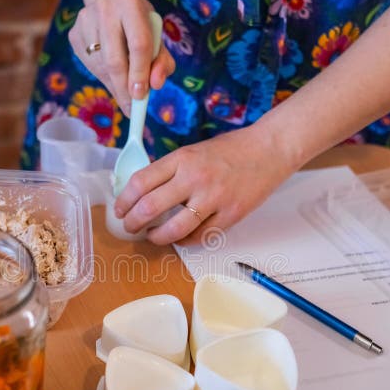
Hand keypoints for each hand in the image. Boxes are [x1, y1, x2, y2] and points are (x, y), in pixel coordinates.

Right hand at [69, 0, 174, 114]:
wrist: (112, 2)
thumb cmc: (139, 24)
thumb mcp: (157, 37)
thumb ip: (162, 62)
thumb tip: (155, 85)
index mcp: (131, 5)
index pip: (138, 45)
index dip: (140, 74)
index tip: (140, 97)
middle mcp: (105, 10)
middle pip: (114, 60)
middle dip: (123, 89)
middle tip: (131, 108)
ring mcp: (86, 22)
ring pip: (100, 66)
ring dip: (114, 85)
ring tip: (124, 91)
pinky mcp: (74, 34)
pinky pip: (89, 66)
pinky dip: (103, 77)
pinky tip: (111, 73)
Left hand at [113, 126, 299, 244]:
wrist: (269, 149)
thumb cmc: (231, 149)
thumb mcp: (193, 151)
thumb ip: (170, 170)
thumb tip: (142, 191)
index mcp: (182, 159)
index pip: (140, 182)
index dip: (124, 200)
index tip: (120, 209)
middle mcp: (195, 178)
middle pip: (150, 208)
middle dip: (133, 222)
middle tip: (130, 227)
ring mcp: (213, 199)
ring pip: (174, 229)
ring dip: (156, 237)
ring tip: (152, 236)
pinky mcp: (230, 215)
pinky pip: (199, 237)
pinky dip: (184, 240)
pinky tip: (179, 237)